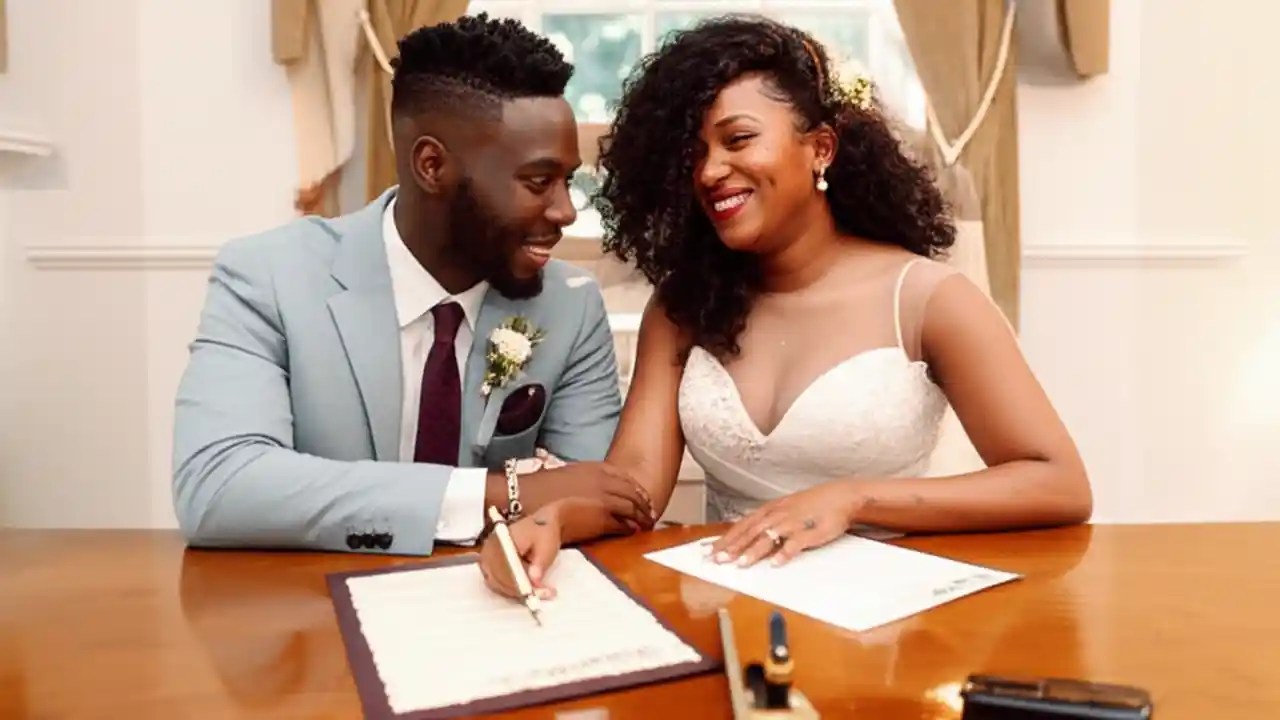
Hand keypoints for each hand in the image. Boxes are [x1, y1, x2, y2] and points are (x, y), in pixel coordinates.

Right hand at [478, 498, 635, 598]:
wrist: (547, 516)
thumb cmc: (549, 525)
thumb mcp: (548, 540)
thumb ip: (541, 559)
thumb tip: (535, 581)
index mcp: (504, 540)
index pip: (506, 570)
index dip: (522, 585)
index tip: (544, 593)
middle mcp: (492, 549)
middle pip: (501, 581)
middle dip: (522, 592)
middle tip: (546, 597)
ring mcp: (490, 558)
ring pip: (501, 585)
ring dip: (521, 593)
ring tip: (544, 595)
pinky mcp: (494, 565)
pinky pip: (501, 584)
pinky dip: (516, 591)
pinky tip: (533, 592)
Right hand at [519, 462, 656, 529]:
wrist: (534, 499)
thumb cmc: (546, 488)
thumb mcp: (571, 473)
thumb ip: (588, 477)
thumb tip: (597, 485)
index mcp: (597, 470)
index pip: (626, 478)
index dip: (638, 488)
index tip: (644, 496)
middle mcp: (604, 483)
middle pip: (633, 494)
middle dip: (645, 504)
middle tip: (652, 512)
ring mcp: (605, 500)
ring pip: (632, 509)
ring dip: (642, 518)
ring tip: (647, 524)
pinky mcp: (601, 518)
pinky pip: (622, 524)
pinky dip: (630, 528)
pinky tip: (633, 532)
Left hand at [709, 481, 861, 567]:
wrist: (841, 496)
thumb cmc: (812, 505)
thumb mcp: (786, 509)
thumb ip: (768, 521)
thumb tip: (749, 535)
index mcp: (770, 510)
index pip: (742, 526)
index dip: (726, 539)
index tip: (710, 550)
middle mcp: (778, 515)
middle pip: (750, 532)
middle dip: (733, 547)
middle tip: (717, 560)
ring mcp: (793, 522)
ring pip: (769, 537)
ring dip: (754, 551)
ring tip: (741, 564)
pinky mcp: (810, 531)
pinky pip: (795, 544)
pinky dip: (785, 554)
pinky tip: (776, 565)